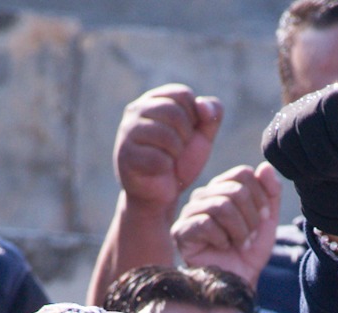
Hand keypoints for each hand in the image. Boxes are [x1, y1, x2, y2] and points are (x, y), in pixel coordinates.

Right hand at [113, 84, 222, 213]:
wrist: (162, 193)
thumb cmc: (180, 161)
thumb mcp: (202, 136)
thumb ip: (211, 115)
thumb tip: (202, 104)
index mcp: (154, 99)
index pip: (182, 94)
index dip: (194, 116)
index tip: (188, 134)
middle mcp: (136, 110)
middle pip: (174, 112)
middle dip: (186, 135)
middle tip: (179, 150)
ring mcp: (127, 132)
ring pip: (166, 135)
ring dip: (177, 152)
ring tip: (170, 159)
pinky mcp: (125, 156)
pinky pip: (157, 158)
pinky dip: (166, 168)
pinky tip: (161, 171)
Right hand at [173, 163, 283, 287]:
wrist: (238, 281)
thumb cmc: (249, 251)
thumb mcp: (267, 220)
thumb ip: (271, 193)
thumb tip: (264, 167)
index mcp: (222, 188)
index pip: (243, 174)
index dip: (260, 196)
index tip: (264, 218)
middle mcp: (203, 196)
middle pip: (235, 190)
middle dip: (251, 217)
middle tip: (250, 236)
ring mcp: (189, 212)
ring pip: (222, 206)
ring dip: (239, 230)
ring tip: (240, 244)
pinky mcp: (181, 231)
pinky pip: (206, 224)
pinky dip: (222, 239)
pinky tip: (222, 248)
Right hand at [262, 85, 337, 239]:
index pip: (334, 107)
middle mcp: (314, 99)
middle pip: (308, 126)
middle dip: (333, 162)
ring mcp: (291, 117)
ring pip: (288, 140)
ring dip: (315, 171)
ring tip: (335, 175)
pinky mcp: (273, 136)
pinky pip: (274, 151)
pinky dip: (295, 172)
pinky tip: (314, 176)